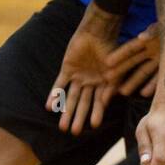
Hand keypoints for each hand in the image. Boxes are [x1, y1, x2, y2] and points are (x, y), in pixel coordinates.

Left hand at [49, 4, 119, 133]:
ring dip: (66, 111)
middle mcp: (90, 83)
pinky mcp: (67, 69)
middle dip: (78, 118)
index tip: (94, 127)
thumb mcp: (115, 70)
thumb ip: (111, 86)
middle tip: (74, 132)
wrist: (98, 32)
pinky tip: (49, 106)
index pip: (99, 103)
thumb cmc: (112, 49)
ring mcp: (78, 77)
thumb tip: (106, 102)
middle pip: (82, 103)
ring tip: (63, 127)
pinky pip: (59, 84)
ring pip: (70, 98)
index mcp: (103, 84)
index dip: (96, 114)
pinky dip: (54, 95)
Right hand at [106, 1, 164, 97]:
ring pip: (144, 72)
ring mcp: (161, 58)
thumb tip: (140, 37)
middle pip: (133, 63)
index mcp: (148, 39)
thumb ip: (154, 32)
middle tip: (108, 82)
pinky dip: (153, 85)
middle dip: (121, 72)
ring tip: (123, 92)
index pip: (130, 49)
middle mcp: (152, 50)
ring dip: (134, 82)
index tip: (106, 63)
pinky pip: (160, 77)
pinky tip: (144, 94)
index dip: (118, 56)